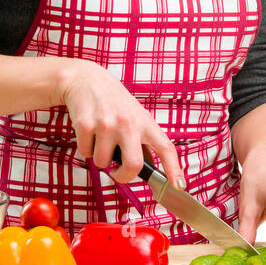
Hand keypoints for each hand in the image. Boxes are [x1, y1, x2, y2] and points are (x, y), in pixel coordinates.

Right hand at [56, 59, 185, 188]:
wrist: (86, 80)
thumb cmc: (115, 101)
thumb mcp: (136, 116)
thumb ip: (143, 141)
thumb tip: (149, 168)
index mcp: (145, 122)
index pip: (165, 148)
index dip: (174, 169)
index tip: (180, 184)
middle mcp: (128, 123)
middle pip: (133, 165)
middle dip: (123, 177)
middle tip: (117, 172)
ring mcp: (106, 124)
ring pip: (103, 163)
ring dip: (100, 158)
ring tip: (100, 139)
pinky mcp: (86, 125)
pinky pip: (85, 153)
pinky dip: (86, 147)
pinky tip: (89, 132)